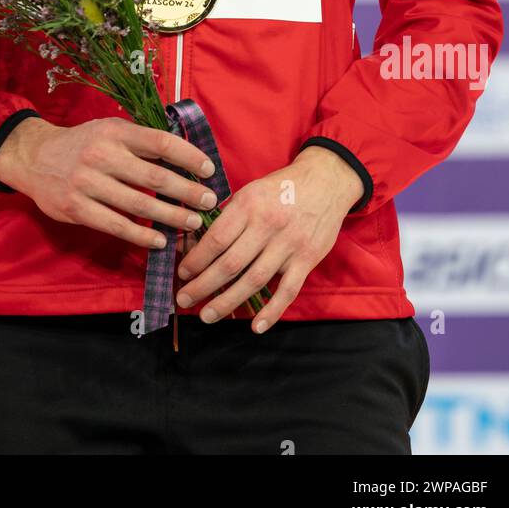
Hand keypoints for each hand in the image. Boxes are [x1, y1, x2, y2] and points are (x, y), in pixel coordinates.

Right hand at [0, 116, 218, 249]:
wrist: (34, 157)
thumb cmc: (82, 144)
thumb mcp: (109, 130)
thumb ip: (140, 141)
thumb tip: (185, 155)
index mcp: (115, 132)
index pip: (161, 142)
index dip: (189, 156)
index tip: (209, 169)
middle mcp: (102, 155)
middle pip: (155, 177)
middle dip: (187, 191)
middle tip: (209, 201)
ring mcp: (88, 183)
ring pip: (139, 205)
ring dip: (171, 216)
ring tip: (192, 223)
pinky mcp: (77, 208)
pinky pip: (117, 226)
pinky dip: (142, 236)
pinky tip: (160, 241)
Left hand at [175, 145, 364, 332]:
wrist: (326, 181)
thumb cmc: (280, 188)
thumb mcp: (249, 191)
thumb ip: (225, 217)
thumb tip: (191, 241)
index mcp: (249, 205)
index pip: (216, 239)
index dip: (196, 260)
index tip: (182, 273)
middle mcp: (267, 225)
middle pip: (231, 264)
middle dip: (203, 285)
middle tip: (184, 299)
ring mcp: (289, 244)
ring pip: (254, 280)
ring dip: (228, 301)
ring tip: (208, 315)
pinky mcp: (307, 259)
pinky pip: (288, 290)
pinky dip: (272, 311)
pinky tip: (255, 326)